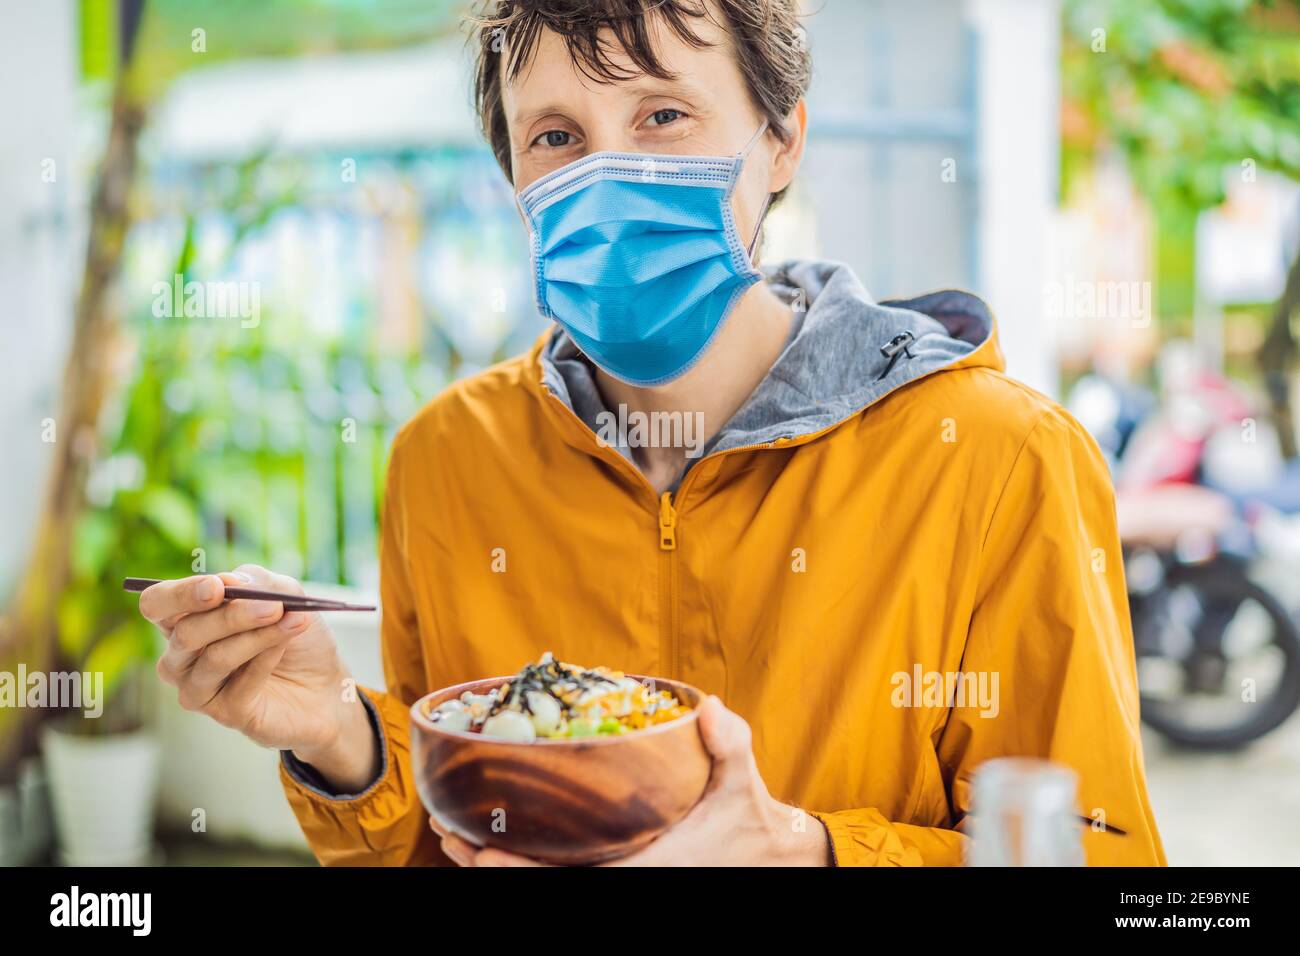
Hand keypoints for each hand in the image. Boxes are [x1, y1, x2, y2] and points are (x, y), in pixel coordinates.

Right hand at [144, 564, 377, 791]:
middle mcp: (181, 656)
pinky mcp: (225, 713)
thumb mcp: (286, 597)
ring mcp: (199, 689)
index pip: (157, 604)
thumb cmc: (296, 638)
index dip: (181, 594)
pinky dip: (268, 659)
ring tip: (295, 620)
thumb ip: (258, 583)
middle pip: (185, 632)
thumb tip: (229, 579)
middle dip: (232, 615)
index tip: (217, 587)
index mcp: (184, 620)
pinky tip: (286, 647)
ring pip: (215, 658)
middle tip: (274, 605)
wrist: (326, 685)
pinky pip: (241, 684)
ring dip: (257, 636)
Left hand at [431, 696, 831, 865]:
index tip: (481, 851)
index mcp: (646, 867)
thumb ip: (729, 743)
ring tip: (450, 836)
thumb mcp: (743, 777)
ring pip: (546, 879)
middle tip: (447, 834)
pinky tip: (489, 837)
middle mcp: (622, 876)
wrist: (766, 855)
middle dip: (489, 866)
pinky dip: (521, 858)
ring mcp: (615, 874)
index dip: (522, 870)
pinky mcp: (614, 868)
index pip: (572, 877)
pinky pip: (559, 869)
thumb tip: (708, 707)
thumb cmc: (748, 817)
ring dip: (494, 865)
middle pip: (544, 883)